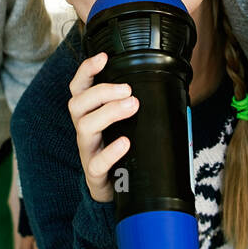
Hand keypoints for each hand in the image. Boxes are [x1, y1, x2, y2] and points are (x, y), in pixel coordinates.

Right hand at [66, 51, 134, 203]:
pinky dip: (110, 151)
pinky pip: (97, 163)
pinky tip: (125, 142)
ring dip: (108, 112)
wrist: (118, 190)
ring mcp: (87, 151)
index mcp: (89, 114)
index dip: (87, 71)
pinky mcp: (94, 174)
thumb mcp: (126, 125)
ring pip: (84, 126)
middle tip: (128, 89)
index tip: (103, 58)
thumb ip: (134, 106)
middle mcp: (84, 129)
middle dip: (102, 91)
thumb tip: (170, 88)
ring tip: (132, 106)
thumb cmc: (123, 150)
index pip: (79, 87)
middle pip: (78, 103)